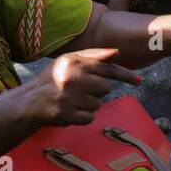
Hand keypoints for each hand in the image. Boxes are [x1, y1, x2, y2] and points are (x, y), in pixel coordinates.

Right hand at [23, 48, 140, 126]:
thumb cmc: (54, 78)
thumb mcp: (69, 61)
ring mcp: (70, 97)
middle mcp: (73, 78)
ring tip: (73, 101)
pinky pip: (90, 118)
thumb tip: (117, 52)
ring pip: (99, 104)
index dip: (126, 75)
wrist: (30, 101)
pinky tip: (71, 111)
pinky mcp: (67, 114)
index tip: (139, 80)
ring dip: (89, 105)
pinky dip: (83, 117)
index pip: (108, 69)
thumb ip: (93, 55)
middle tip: (79, 91)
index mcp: (75, 62)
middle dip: (97, 91)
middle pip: (106, 88)